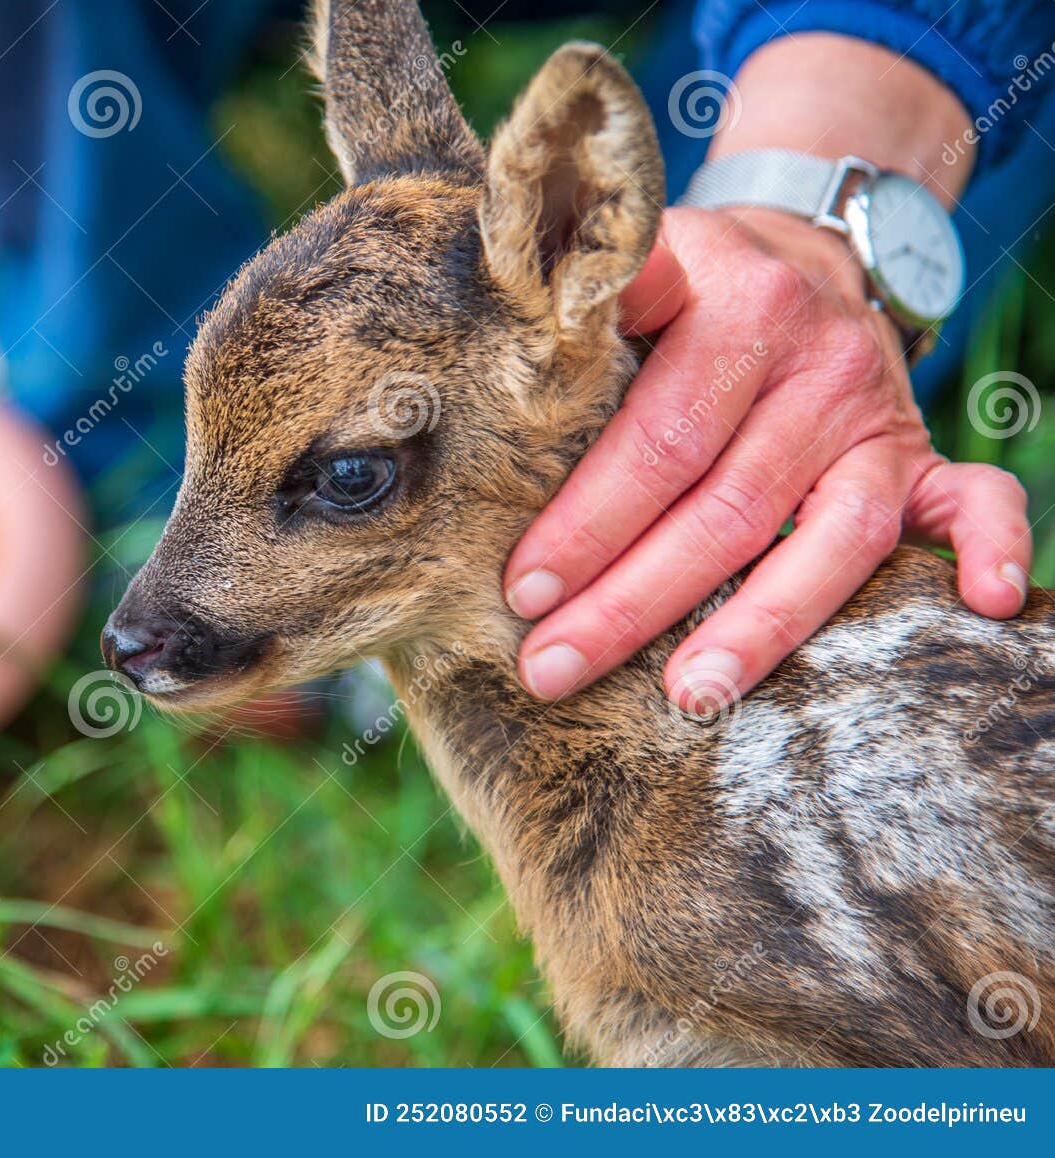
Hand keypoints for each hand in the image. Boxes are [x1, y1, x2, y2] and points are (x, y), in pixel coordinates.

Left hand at [503, 204, 1032, 712]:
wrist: (794, 258)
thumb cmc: (686, 285)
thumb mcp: (639, 260)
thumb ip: (601, 291)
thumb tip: (547, 314)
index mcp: (741, 309)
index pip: (660, 438)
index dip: (588, 521)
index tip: (524, 592)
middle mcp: (821, 366)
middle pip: (728, 508)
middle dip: (632, 602)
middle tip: (554, 667)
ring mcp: (878, 419)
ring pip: (831, 539)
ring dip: (760, 627)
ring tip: (690, 697)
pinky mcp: (922, 457)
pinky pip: (979, 500)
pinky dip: (991, 548)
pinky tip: (979, 606)